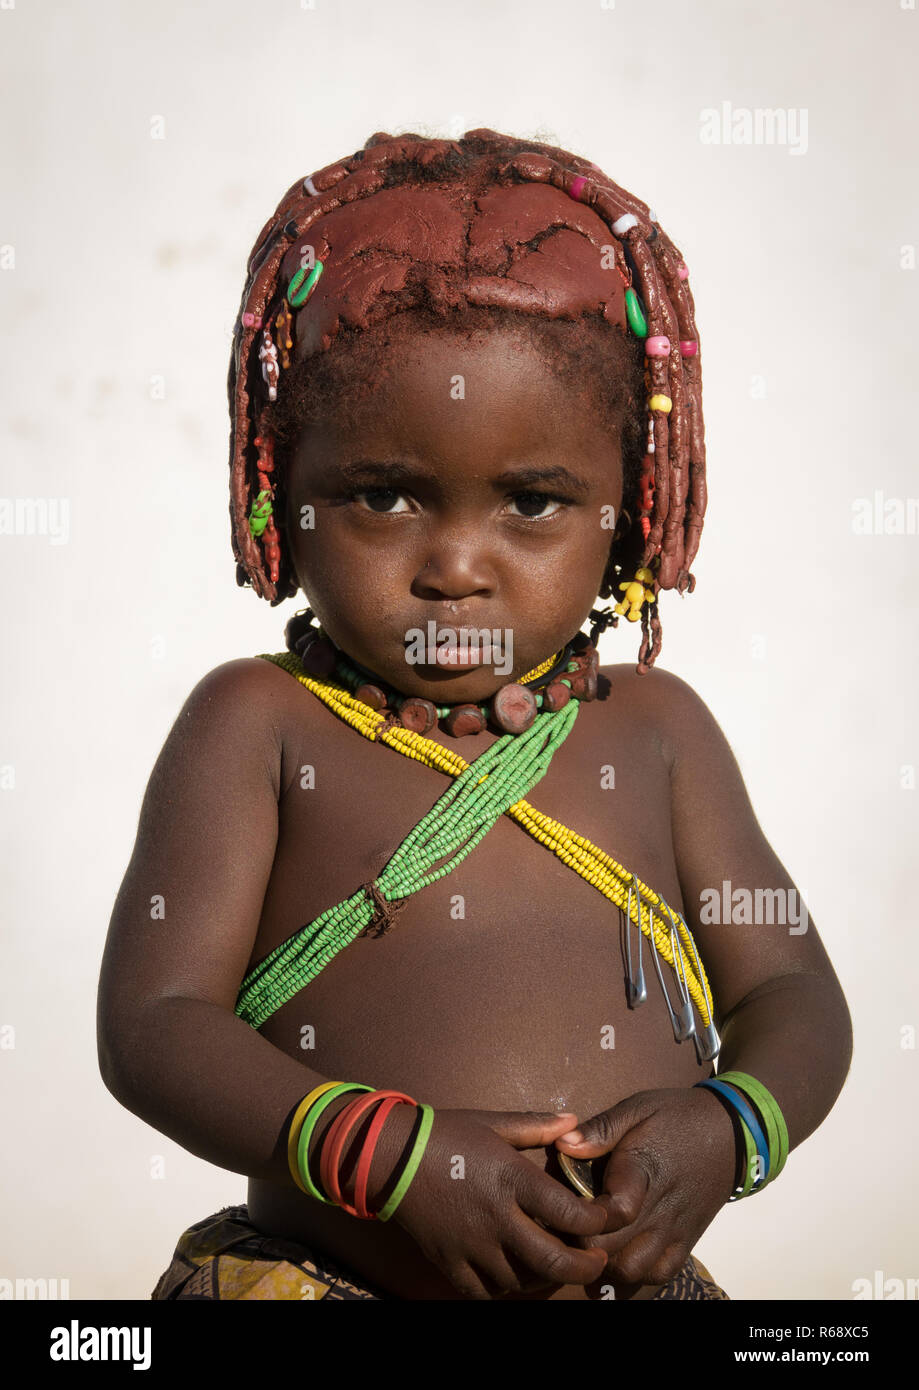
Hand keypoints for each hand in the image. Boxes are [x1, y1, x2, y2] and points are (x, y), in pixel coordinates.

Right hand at [386, 1108, 610, 1299]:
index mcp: (511, 1179)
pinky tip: (514, 1273)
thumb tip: (575, 1121)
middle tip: (596, 1260)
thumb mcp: (493, 1122)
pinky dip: (506, 1289)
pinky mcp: (450, 1262)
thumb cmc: (446, 1134)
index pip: (570, 1214)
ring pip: (522, 1282)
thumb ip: (537, 1126)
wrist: (389, 1157)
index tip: (602, 1221)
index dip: (596, 1223)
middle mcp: (496, 1217)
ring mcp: (472, 1246)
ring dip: (545, 1277)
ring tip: (555, 1262)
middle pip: (553, 1261)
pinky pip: (486, 1293)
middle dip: (584, 1267)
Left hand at [553, 1087, 738, 1298]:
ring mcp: (675, 1230)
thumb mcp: (638, 1108)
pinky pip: (658, 1275)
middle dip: (583, 1242)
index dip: (583, 1216)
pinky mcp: (686, 1242)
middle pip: (613, 1250)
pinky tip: (619, 1252)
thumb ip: (600, 1129)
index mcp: (644, 1171)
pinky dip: (634, 1272)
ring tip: (591, 1239)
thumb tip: (562, 1143)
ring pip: (632, 1270)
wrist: (731, 1132)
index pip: (613, 1214)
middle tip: (567, 1223)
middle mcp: (661, 1209)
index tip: (566, 1202)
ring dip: (605, 1262)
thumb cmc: (676, 1116)